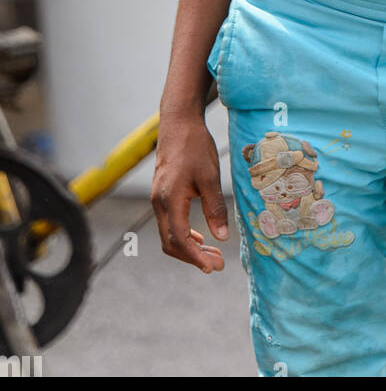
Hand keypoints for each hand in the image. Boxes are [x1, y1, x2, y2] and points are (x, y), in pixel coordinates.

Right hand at [151, 113, 229, 272]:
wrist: (178, 123)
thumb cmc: (195, 146)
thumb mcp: (210, 176)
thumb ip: (215, 208)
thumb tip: (223, 237)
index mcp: (169, 199)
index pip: (180, 239)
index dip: (196, 257)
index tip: (213, 267)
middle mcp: (159, 203)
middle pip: (171, 243)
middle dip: (193, 257)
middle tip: (217, 265)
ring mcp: (158, 199)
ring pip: (169, 235)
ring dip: (189, 248)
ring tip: (212, 255)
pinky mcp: (162, 195)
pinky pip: (169, 223)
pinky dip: (184, 235)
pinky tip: (201, 237)